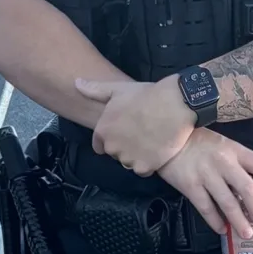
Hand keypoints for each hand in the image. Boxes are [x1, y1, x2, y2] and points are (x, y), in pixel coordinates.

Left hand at [74, 77, 195, 175]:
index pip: (99, 144)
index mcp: (103, 130)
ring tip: (150, 139)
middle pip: (115, 153)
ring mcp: (128, 158)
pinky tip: (157, 148)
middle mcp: (112, 147)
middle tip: (140, 131)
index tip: (125, 130)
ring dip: (136, 155)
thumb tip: (76, 84)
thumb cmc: (147, 95)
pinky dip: (149, 163)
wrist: (175, 104)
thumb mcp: (119, 89)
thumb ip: (95, 90)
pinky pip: (143, 170)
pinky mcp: (145, 167)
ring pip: (128, 162)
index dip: (113, 137)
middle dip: (124, 146)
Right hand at [157, 128, 252, 238]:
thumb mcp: (223, 144)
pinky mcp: (190, 186)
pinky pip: (207, 209)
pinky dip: (216, 222)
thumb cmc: (198, 141)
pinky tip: (222, 229)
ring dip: (240, 221)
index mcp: (235, 150)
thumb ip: (237, 161)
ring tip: (246, 233)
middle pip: (248, 189)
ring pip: (229, 204)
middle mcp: (224, 162)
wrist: (168, 138)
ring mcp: (207, 175)